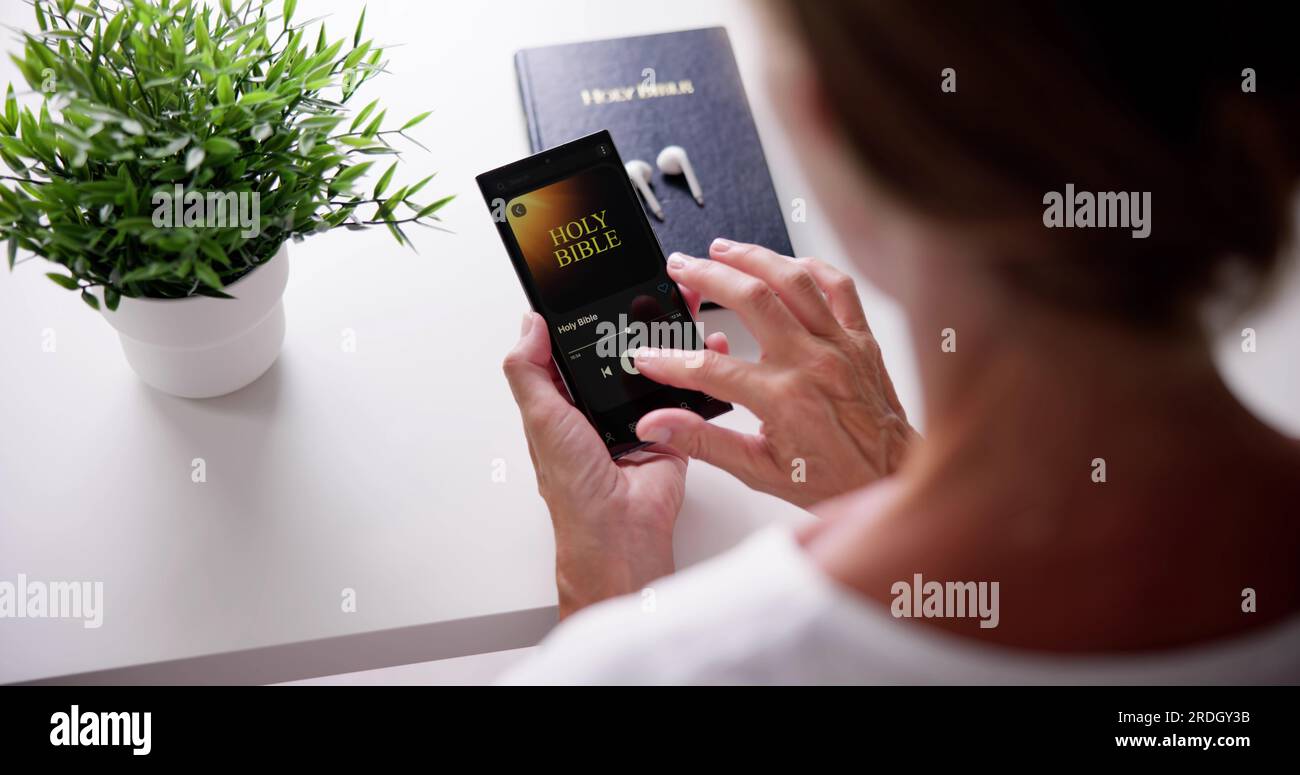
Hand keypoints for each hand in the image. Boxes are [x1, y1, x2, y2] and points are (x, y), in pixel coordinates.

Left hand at [502, 289, 729, 618]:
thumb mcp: (541, 419)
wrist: (620, 530)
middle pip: (619, 350)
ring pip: (655, 365)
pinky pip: (687, 391)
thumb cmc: (576, 489)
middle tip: (648, 288)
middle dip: (634, 321)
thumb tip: (528, 325)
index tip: (596, 287)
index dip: (584, 319)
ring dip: (668, 338)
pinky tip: (704, 345)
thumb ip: (528, 370)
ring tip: (678, 304)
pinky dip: (698, 370)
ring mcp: (639, 415)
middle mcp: (601, 407)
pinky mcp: (672, 426)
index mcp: (565, 402)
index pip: (573, 348)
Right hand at [633, 239, 916, 507]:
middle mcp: (813, 363)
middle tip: (681, 267)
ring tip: (722, 250)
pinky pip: (839, 287)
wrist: (891, 479)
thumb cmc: (833, 478)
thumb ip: (702, 442)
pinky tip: (787, 264)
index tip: (648, 355)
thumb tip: (659, 425)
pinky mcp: (861, 339)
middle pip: (751, 298)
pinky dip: (811, 268)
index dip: (670, 360)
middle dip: (708, 275)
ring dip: (753, 257)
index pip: (710, 368)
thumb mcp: (758, 470)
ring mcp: (839, 345)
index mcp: (783, 398)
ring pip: (793, 280)